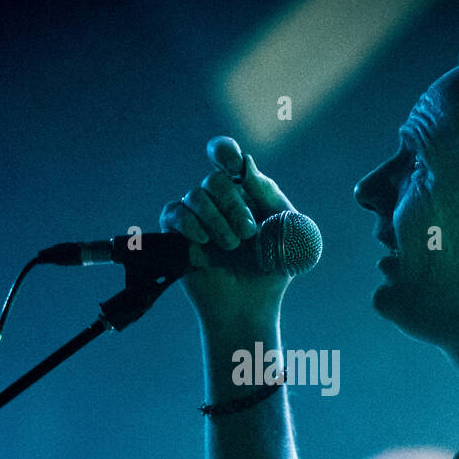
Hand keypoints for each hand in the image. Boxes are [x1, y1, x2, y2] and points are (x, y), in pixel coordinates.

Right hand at [159, 136, 295, 327]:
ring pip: (195, 195)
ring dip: (217, 220)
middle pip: (215, 179)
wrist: (249, 307)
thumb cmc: (271, 270)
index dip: (224, 152)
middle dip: (234, 205)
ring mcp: (195, 216)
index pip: (224, 154)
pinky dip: (190, 223)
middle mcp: (216, 200)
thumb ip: (270, 195)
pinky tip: (204, 241)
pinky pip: (174, 212)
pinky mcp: (176, 235)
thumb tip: (247, 167)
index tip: (235, 167)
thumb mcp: (284, 229)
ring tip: (231, 246)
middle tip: (248, 233)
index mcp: (243, 191)